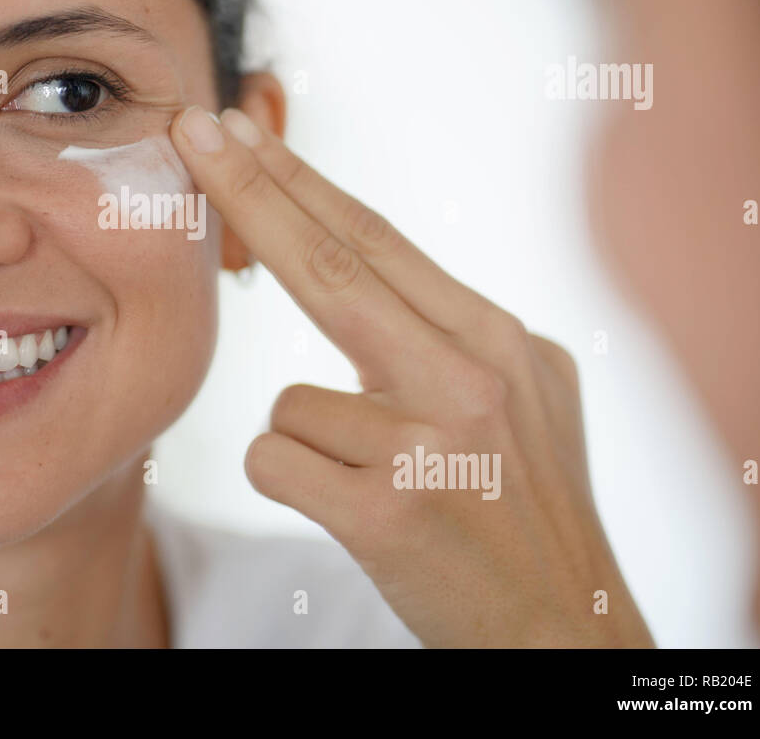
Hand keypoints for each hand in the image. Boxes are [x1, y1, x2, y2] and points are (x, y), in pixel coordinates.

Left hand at [169, 105, 653, 647]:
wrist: (568, 629)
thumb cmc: (525, 509)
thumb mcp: (516, 397)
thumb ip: (443, 335)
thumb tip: (358, 269)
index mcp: (498, 339)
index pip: (376, 240)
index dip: (298, 182)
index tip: (241, 132)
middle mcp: (472, 378)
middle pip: (329, 264)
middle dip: (251, 191)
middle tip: (192, 131)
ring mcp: (432, 445)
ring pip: (289, 402)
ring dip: (310, 441)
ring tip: (384, 486)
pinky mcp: (389, 514)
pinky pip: (274, 461)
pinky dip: (292, 482)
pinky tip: (355, 512)